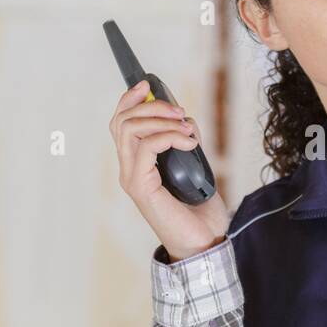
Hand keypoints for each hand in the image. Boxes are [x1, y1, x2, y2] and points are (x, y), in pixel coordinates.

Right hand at [109, 80, 229, 261]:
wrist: (205, 241)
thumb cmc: (200, 210)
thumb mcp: (195, 164)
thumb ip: (185, 141)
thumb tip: (184, 117)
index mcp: (138, 164)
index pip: (121, 123)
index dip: (130, 100)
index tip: (148, 85)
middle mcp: (129, 169)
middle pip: (122, 121)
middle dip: (150, 106)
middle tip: (179, 111)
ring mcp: (132, 178)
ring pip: (130, 129)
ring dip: (161, 120)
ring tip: (187, 129)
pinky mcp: (141, 187)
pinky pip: (147, 147)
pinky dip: (170, 136)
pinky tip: (189, 143)